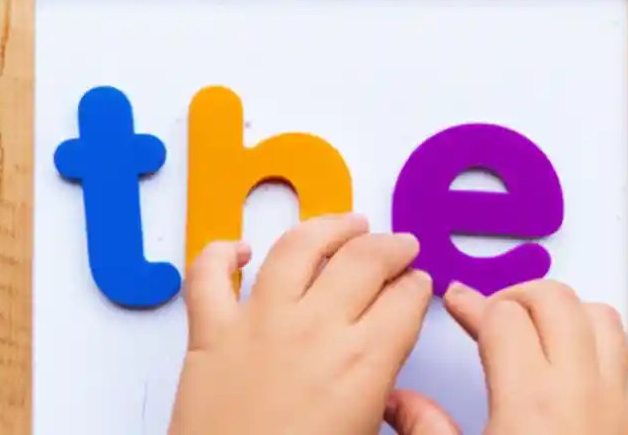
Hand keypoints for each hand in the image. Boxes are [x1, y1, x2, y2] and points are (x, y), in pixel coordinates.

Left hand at [169, 213, 433, 434]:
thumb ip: (387, 405)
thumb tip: (391, 392)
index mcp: (363, 363)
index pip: (405, 299)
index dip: (418, 286)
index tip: (419, 283)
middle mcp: (314, 329)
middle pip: (364, 259)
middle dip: (391, 247)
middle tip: (401, 247)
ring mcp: (258, 324)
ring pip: (298, 247)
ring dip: (328, 227)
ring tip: (347, 222)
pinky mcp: (208, 335)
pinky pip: (209, 275)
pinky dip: (222, 253)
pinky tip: (239, 249)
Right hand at [384, 281, 627, 434]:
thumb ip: (427, 430)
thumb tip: (397, 402)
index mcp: (529, 398)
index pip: (500, 316)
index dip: (470, 303)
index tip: (454, 302)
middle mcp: (581, 390)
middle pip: (555, 299)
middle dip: (518, 295)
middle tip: (491, 312)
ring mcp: (619, 405)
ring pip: (604, 319)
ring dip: (568, 314)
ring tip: (538, 329)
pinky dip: (608, 354)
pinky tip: (583, 373)